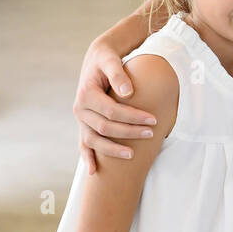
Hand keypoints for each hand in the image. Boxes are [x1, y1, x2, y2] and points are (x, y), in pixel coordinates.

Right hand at [73, 33, 157, 173]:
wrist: (97, 59)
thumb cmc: (107, 59)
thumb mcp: (111, 60)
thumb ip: (118, 75)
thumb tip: (128, 93)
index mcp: (86, 93)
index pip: (111, 111)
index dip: (132, 117)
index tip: (153, 119)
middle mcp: (80, 108)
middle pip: (105, 127)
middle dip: (128, 132)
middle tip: (151, 133)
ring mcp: (81, 119)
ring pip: (94, 140)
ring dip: (112, 150)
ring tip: (133, 155)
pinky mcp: (84, 125)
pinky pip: (84, 144)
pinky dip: (88, 158)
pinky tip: (94, 172)